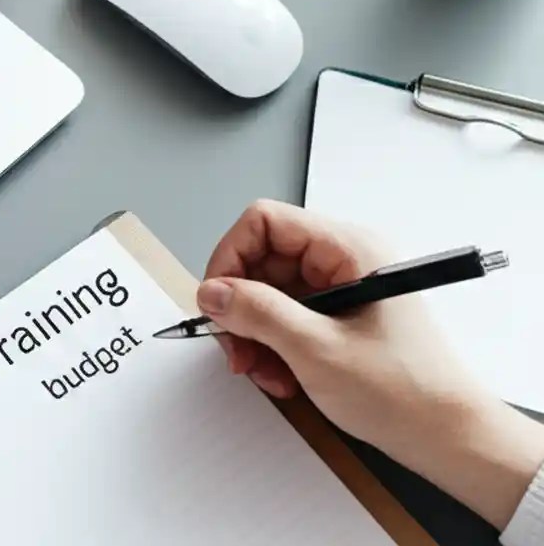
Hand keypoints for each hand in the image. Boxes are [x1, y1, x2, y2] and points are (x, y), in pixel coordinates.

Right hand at [198, 200, 543, 529]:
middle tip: (237, 349)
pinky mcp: (337, 316)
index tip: (217, 301)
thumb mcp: (317, 350)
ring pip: (268, 293)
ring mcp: (340, 289)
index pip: (265, 222)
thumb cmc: (404, 392)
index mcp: (349, 249)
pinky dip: (272, 346)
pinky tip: (281, 376)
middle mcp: (343, 261)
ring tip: (263, 371)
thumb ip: (258, 313)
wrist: (446, 436)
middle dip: (241, 307)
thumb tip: (211, 292)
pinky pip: (285, 317)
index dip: (231, 257)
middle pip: (262, 260)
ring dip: (254, 333)